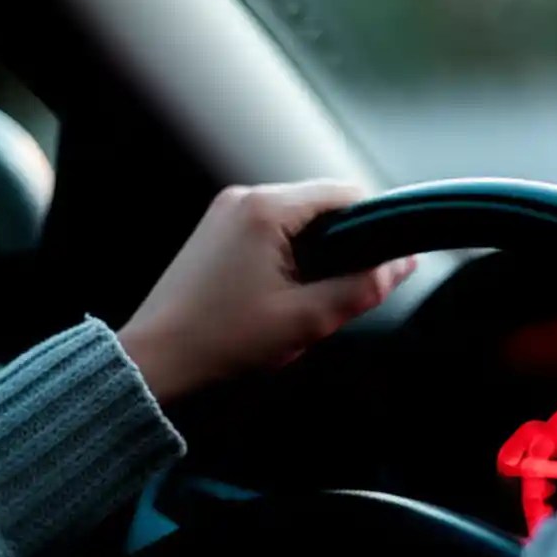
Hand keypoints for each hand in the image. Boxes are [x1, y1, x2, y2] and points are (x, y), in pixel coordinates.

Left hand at [117, 181, 415, 403]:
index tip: (382, 266)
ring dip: (314, 255)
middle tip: (337, 296)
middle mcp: (244, 198)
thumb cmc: (221, 341)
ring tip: (303, 302)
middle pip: (322, 206)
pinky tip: (279, 297)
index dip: (374, 228)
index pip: (346, 194)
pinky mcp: (217, 232)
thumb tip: (402, 265)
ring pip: (298, 221)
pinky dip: (288, 258)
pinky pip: (271, 231)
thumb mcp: (307, 320)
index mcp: (266, 208)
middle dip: (341, 248)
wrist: (154, 362)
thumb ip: (363, 288)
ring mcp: (226, 213)